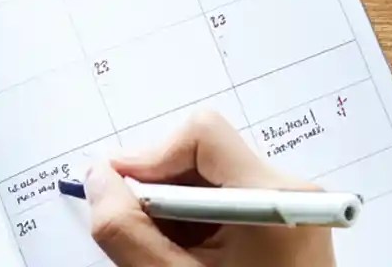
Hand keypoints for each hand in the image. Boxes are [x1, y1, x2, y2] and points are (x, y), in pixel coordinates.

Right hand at [87, 111, 335, 266]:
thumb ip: (126, 229)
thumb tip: (98, 177)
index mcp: (272, 199)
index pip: (201, 135)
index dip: (150, 156)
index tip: (118, 188)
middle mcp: (291, 190)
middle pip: (204, 155)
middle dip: (160, 189)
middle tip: (136, 232)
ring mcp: (293, 206)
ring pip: (212, 177)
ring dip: (175, 209)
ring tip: (166, 255)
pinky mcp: (288, 222)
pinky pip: (229, 199)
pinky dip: (197, 222)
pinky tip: (189, 258)